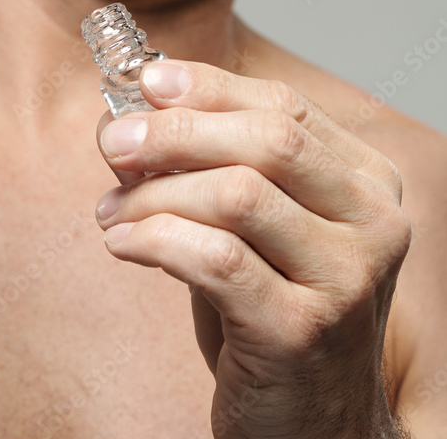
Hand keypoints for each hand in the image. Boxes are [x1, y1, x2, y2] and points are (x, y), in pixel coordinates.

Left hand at [95, 62, 411, 438]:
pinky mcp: (303, 330)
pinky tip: (124, 243)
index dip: (209, 87)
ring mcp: (346, 278)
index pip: (285, 106)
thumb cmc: (276, 311)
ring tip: (113, 211)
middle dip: (176, 131)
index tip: (148, 83)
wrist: (315, 425)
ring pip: (237, 194)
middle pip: (268, 140)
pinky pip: (215, 258)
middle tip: (115, 142)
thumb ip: (215, 168)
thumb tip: (134, 117)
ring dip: (155, 193)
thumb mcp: (259, 228)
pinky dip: (155, 238)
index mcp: (367, 183)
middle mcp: (373, 223)